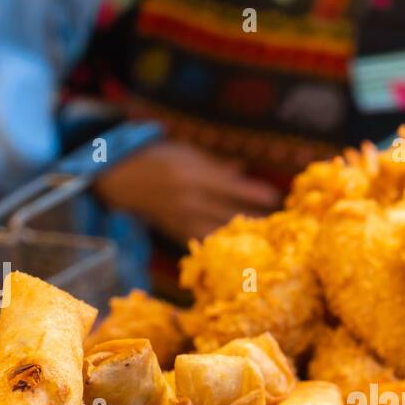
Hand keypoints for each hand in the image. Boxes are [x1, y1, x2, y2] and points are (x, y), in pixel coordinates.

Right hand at [94, 140, 280, 244]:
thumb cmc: (159, 159)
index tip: (276, 197)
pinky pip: (204, 243)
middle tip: (282, 224)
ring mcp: (183, 219)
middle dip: (257, 219)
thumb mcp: (187, 153)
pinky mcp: (178, 233)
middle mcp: (189, 200)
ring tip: (267, 239)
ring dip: (243, 237)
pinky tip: (240, 252)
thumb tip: (242, 169)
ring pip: (220, 232)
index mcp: (193, 176)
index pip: (231, 188)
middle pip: (230, 213)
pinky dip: (222, 246)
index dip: (255, 194)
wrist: (122, 179)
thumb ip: (215, 165)